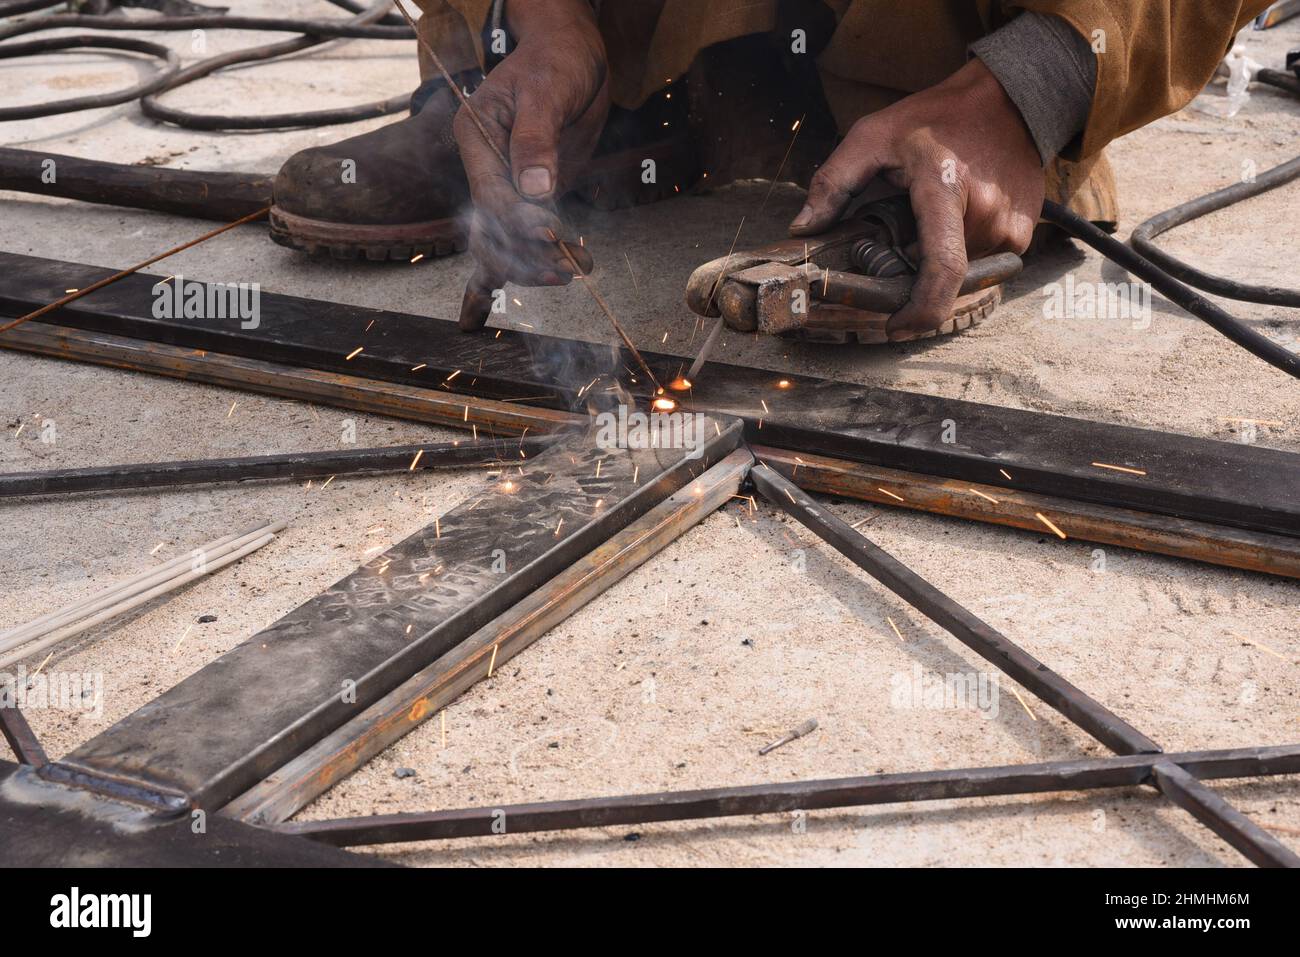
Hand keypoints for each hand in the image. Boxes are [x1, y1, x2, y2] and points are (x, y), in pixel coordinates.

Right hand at [454, 0, 607, 328]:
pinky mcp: (530, 194)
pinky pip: (521, 236)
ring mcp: (505, 183)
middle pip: (491, 228)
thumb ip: (539, 140)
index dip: (520, 222)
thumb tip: (536, 190)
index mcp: (476, 137)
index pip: (491, 195)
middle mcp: (483, 165)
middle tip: (565, 270)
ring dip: (531, 265)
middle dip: (525, 254)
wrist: (574, 53)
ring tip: (570, 275)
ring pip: (503, 240)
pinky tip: (518, 296)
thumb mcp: (549, 90)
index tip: (552, 237)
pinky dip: (524, 264)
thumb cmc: (559, 60)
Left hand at [790, 58, 1043, 338]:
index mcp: (944, 190)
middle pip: (939, 277)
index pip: (941, 269)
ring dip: (934, 261)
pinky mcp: (1022, 235)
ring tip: (927, 219)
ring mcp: (1010, 227)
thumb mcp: (872, 136)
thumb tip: (802, 229)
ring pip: (959, 274)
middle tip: (898, 238)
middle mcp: (985, 214)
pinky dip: (957, 253)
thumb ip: (833, 183)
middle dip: (912, 272)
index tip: (895, 326)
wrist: (1009, 100)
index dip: (919, 310)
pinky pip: (979, 263)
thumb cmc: (936, 116)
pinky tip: (951, 220)